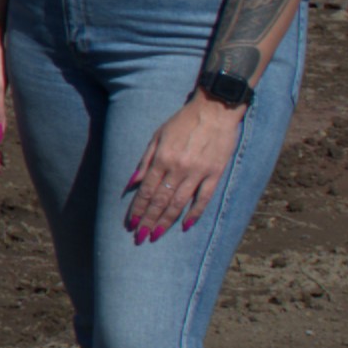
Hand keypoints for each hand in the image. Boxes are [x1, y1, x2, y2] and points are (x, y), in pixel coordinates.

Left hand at [122, 88, 245, 239]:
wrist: (215, 109)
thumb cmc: (183, 121)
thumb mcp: (158, 136)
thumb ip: (145, 161)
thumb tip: (131, 184)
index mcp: (163, 159)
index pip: (146, 191)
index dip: (138, 209)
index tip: (131, 224)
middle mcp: (179, 169)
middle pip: (160, 201)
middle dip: (149, 221)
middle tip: (140, 238)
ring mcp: (199, 172)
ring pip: (179, 203)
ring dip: (166, 221)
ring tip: (156, 236)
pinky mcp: (216, 173)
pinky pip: (204, 198)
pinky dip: (195, 213)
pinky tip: (186, 226)